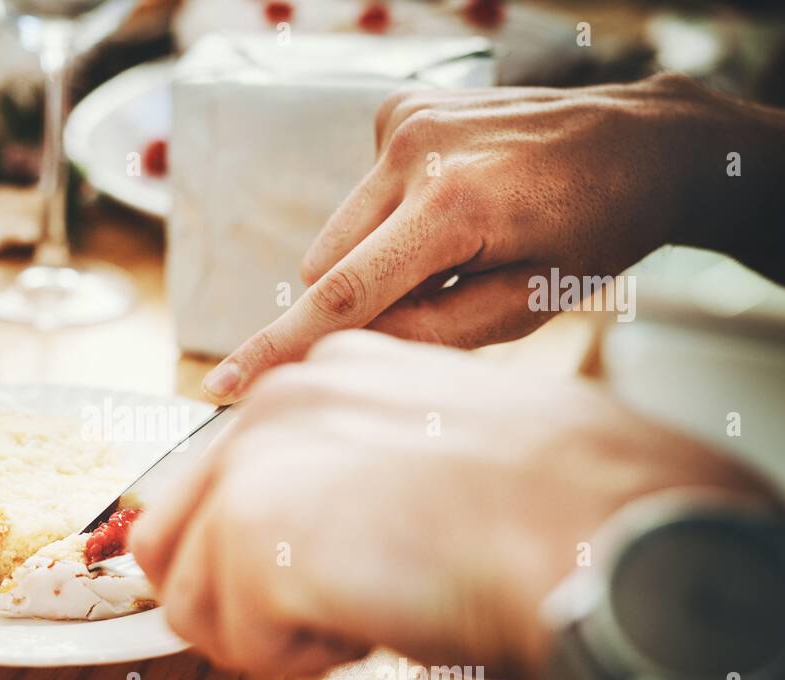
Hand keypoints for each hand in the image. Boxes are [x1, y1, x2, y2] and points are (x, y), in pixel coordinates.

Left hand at [135, 332, 776, 676]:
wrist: (608, 527)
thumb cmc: (562, 504)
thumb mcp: (440, 451)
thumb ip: (356, 471)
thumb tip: (309, 535)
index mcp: (325, 374)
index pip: (221, 476)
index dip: (259, 547)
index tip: (319, 574)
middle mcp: (275, 402)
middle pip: (170, 531)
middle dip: (232, 593)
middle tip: (319, 612)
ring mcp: (254, 461)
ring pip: (186, 594)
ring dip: (265, 632)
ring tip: (359, 614)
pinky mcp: (252, 532)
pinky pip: (224, 638)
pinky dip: (287, 658)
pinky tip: (364, 626)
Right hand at [203, 73, 784, 402]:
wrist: (641, 141)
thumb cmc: (595, 230)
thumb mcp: (525, 305)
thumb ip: (430, 332)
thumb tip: (349, 347)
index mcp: (453, 207)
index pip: (342, 295)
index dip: (277, 347)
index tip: (222, 384)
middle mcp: (414, 153)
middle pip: (329, 265)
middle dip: (358, 302)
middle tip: (435, 301)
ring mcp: (404, 122)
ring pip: (340, 232)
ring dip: (376, 258)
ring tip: (455, 248)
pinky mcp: (401, 109)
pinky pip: (362, 194)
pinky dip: (390, 218)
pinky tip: (452, 207)